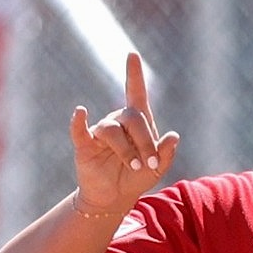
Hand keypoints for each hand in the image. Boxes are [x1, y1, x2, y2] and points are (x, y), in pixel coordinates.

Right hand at [68, 52, 179, 218]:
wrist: (116, 197)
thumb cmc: (137, 176)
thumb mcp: (158, 168)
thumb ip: (166, 153)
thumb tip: (174, 136)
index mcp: (138, 123)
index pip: (136, 94)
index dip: (134, 75)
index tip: (132, 55)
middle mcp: (118, 122)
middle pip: (132, 117)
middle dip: (145, 141)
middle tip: (150, 163)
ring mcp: (100, 132)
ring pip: (112, 129)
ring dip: (127, 150)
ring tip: (135, 167)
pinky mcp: (85, 144)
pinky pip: (79, 130)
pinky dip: (78, 121)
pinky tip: (80, 113)